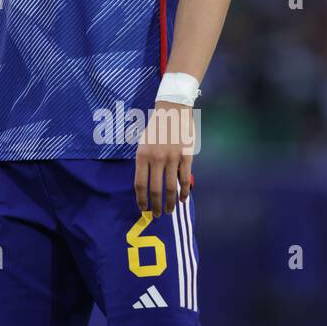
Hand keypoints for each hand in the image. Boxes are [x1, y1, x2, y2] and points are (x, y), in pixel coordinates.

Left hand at [134, 100, 194, 215]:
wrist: (173, 109)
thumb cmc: (156, 128)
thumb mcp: (143, 143)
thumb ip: (144, 163)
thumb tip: (146, 185)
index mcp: (142, 155)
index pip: (140, 184)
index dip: (141, 200)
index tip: (143, 209)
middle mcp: (156, 158)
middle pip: (155, 190)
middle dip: (155, 206)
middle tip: (156, 215)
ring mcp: (172, 158)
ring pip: (171, 188)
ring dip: (170, 203)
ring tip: (169, 211)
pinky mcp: (186, 156)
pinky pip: (185, 179)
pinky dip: (184, 192)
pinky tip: (183, 199)